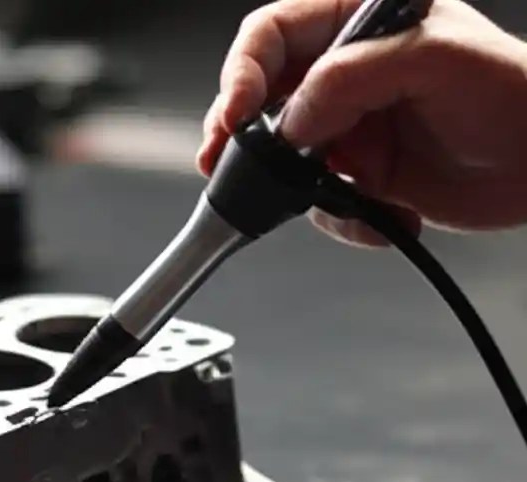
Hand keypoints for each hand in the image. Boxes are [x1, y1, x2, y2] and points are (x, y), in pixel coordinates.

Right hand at [198, 0, 526, 246]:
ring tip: (318, 195)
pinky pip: (315, 199)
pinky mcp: (359, 173)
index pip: (273, 34)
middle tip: (227, 160)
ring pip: (279, 155)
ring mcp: (349, 125)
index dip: (243, 72)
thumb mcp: (434, 60)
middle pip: (260, 96)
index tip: (236, 114)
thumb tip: (291, 120)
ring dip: (289, 184)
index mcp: (359, 22)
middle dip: (244, 134)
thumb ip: (350, 78)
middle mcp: (346, 72)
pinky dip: (338, 217)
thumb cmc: (518, 97)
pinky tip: (377, 213)